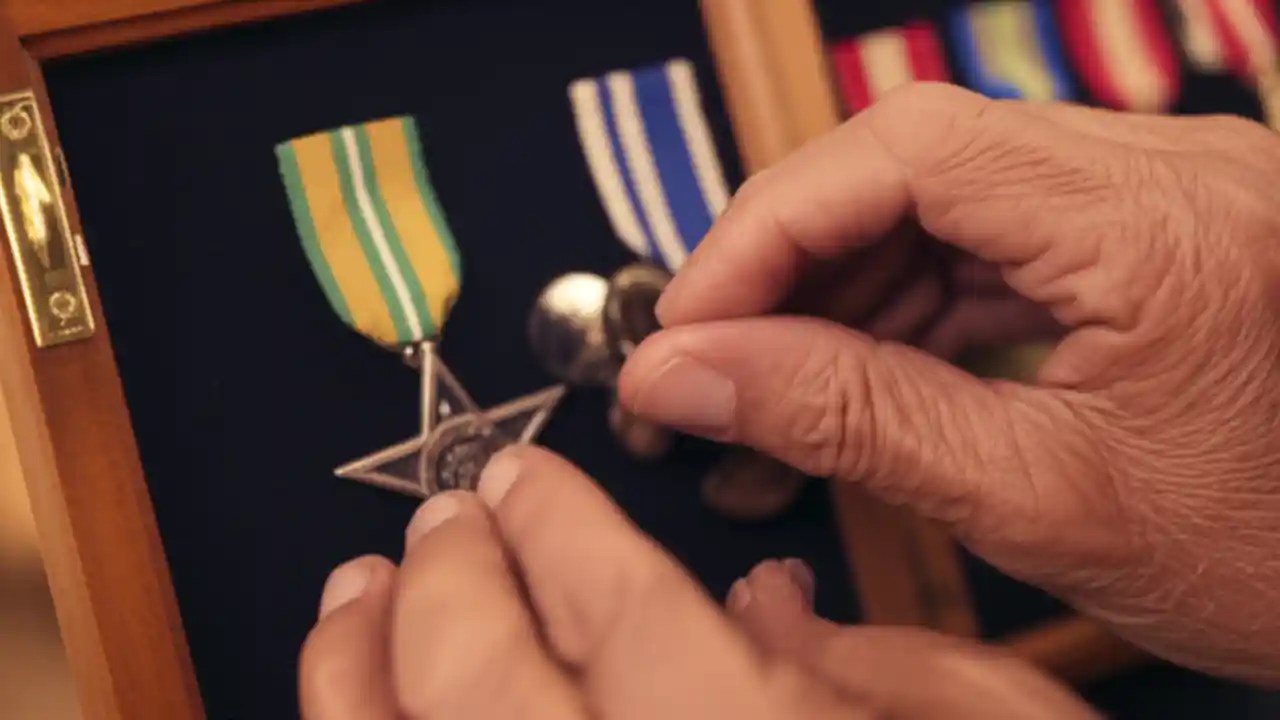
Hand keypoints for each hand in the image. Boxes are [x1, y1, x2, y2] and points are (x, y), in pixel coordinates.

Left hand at [300, 446, 1096, 719]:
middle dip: (446, 570)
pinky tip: (364, 716)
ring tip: (356, 599)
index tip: (525, 480)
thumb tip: (768, 602)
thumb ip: (893, 670)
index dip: (553, 518)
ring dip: (354, 668)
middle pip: (471, 669)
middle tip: (448, 522)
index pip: (611, 599)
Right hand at [618, 83, 1279, 684]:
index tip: (692, 317)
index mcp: (1164, 224)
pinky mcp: (1141, 234)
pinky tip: (861, 368)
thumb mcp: (1037, 502)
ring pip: (937, 195)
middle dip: (791, 257)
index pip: (909, 151)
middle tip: (713, 353)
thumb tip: (690, 372)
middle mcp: (1170, 174)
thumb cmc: (1274, 555)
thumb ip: (852, 421)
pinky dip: (904, 301)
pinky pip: (986, 236)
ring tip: (777, 380)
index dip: (769, 224)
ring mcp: (1158, 196)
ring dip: (838, 284)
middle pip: (913, 158)